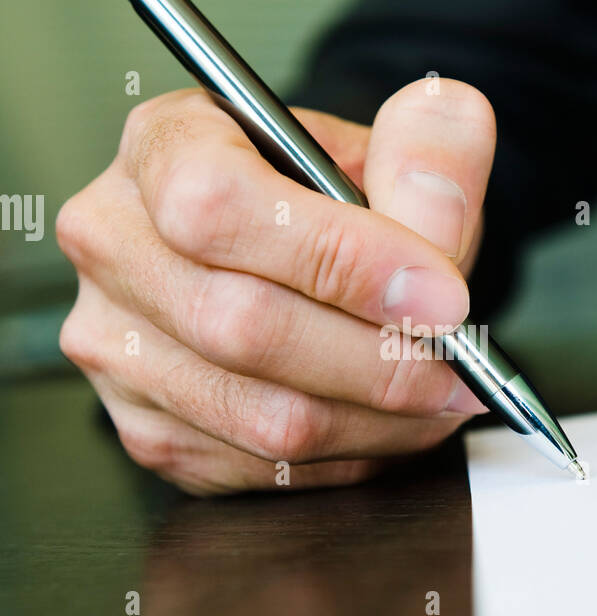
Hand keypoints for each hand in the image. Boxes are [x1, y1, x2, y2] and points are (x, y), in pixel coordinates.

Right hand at [57, 79, 495, 493]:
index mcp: (162, 145)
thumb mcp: (388, 148)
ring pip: (260, 416)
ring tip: (441, 395)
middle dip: (380, 360)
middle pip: (241, 327)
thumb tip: (435, 227)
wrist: (292, 249)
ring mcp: (116, 346)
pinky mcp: (146, 428)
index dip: (341, 260)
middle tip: (461, 364)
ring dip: (377, 420)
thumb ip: (428, 155)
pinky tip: (386, 421)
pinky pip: (260, 470)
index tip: (441, 295)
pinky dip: (348, 456)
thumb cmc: (326, 197)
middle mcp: (115, 243)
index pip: (218, 207)